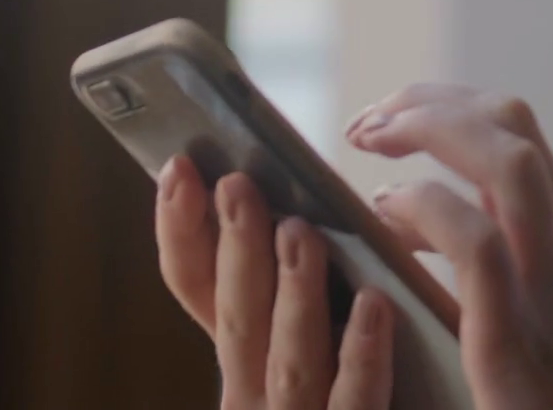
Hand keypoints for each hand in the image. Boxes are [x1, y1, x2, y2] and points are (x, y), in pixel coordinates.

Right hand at [156, 159, 395, 409]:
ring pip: (289, 363)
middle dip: (233, 249)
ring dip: (292, 294)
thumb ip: (283, 302)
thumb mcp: (295, 356)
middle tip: (237, 183)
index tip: (179, 167)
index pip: (196, 292)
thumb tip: (286, 205)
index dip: (182, 231)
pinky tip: (374, 306)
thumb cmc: (333, 404)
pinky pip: (354, 407)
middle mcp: (254, 402)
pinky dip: (360, 356)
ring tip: (299, 231)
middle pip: (237, 321)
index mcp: (241, 370)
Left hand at [348, 83, 552, 409]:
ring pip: (505, 157)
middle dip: (438, 105)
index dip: (460, 145)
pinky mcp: (523, 340)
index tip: (407, 160)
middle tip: (376, 118)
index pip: (533, 166)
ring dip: (427, 126)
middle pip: (517, 129)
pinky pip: (474, 243)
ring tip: (368, 132)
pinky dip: (424, 211)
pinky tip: (384, 216)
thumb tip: (534, 276)